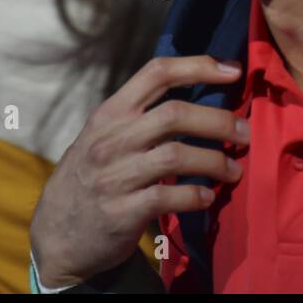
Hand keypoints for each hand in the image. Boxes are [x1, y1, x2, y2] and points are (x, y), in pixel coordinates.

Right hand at [29, 55, 248, 287]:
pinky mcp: (120, 212)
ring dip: (215, 161)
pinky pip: (168, 197)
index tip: (234, 71)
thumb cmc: (91, 177)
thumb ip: (141, 117)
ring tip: (234, 171)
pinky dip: (195, 195)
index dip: (199, 66)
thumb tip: (200, 96)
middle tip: (246, 132)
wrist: (56, 235)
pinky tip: (208, 197)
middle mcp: (110, 140)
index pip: (157, 72)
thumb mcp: (104, 137)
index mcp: (110, 113)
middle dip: (219, 121)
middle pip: (174, 114)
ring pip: (176, 155)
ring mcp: (113, 176)